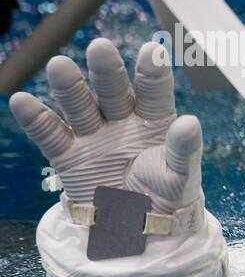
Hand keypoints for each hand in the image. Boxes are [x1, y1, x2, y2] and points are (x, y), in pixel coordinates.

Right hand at [9, 38, 204, 219]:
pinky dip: (36, 119)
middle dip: (107, 71)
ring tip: (59, 65)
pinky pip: (51, 135)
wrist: (138, 229)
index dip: (152, 72)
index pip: (154, 93)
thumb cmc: (166, 196)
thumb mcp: (180, 176)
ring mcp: (94, 135)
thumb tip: (190, 122)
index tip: (153, 50)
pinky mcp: (69, 155)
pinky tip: (22, 100)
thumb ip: (184, 150)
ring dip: (69, 87)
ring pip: (80, 106)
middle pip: (113, 92)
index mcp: (154, 120)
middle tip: (100, 48)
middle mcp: (122, 120)